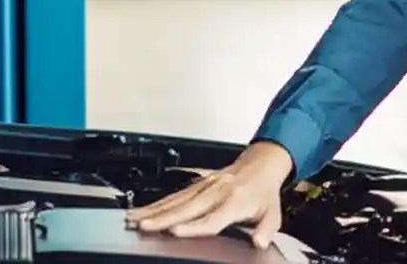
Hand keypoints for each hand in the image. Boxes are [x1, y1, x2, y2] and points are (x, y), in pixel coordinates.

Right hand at [125, 141, 293, 247]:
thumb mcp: (273, 213)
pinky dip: (155, 203)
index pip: (212, 217)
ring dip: (153, 210)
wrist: (261, 164)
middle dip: (163, 218)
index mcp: (235, 201)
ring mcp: (205, 186)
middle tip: (143, 227)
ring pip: (176, 199)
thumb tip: (259, 242)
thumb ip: (266, 229)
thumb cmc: (264, 192)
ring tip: (133, 220)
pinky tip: (141, 210)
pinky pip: (174, 195)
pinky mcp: (197, 184)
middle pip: (187, 207)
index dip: (194, 226)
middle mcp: (217, 192)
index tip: (176, 232)